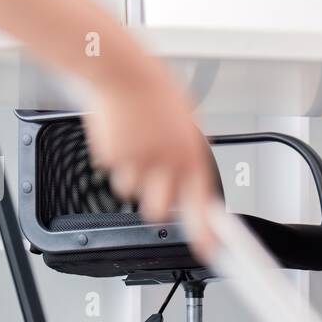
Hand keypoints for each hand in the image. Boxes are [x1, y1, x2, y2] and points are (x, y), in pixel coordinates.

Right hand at [82, 64, 222, 260]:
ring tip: (135, 144)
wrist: (121, 70)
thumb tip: (190, 177)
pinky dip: (114, 158)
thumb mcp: (185, 121)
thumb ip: (187, 153)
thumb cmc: (154, 90)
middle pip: (159, 211)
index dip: (205, 233)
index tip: (209, 250)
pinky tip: (120, 135)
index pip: (202, 204)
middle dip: (156, 206)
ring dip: (132, 175)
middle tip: (154, 186)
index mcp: (190, 153)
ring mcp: (137, 161)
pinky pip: (112, 171)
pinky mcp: (112, 157)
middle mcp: (166, 162)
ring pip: (131, 191)